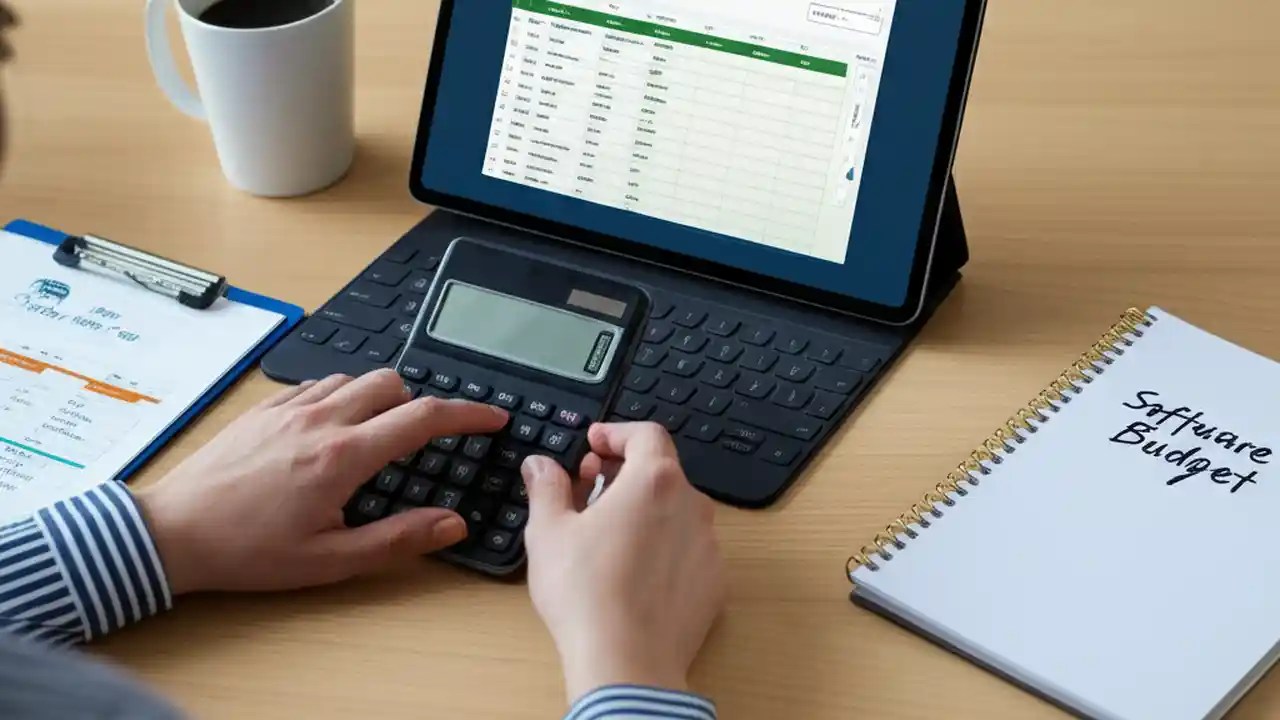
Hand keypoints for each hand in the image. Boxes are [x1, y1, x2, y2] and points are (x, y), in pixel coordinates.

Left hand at [135, 369, 508, 595]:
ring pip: (354, 378)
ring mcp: (289, 409)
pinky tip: (330, 428)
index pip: (423, 418)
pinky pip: (317, 385)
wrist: (173, 533)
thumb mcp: (329, 560)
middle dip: (418, 404)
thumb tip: (452, 524)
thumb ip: (398, 539)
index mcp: (343, 456)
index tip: (491, 417)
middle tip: (421, 439)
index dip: (467, 414)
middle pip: (392, 384)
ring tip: (376, 435)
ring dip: (378, 398)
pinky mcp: (263, 409)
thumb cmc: (248, 551)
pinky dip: (339, 397)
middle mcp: (320, 420)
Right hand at [521, 422, 725, 701]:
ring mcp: (709, 545)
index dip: (617, 433)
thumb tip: (540, 465)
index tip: (595, 444)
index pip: (646, 434)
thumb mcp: (549, 532)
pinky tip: (635, 572)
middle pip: (662, 471)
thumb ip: (547, 488)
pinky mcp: (715, 581)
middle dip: (626, 472)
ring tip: (610, 534)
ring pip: (677, 512)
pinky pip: (688, 550)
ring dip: (646, 511)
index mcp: (654, 481)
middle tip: (591, 488)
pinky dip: (664, 548)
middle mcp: (691, 505)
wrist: (628, 662)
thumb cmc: (585, 593)